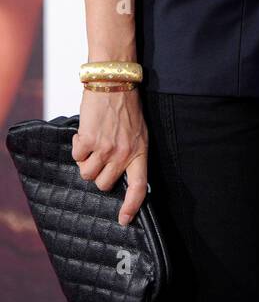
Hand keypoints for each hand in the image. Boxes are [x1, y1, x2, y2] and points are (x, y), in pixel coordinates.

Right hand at [73, 87, 147, 226]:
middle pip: (104, 184)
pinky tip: (86, 132)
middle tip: (100, 156)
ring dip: (86, 161)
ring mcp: (106, 148)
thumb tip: (118, 174)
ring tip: (93, 142)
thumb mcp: (138, 132)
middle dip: (99, 174)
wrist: (113, 81)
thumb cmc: (126, 106)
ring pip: (87, 174)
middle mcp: (124, 154)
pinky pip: (76, 156)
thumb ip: (131, 153)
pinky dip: (77, 146)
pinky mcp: (88, 140)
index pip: (139, 187)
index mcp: (140, 152)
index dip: (132, 206)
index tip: (124, 220)